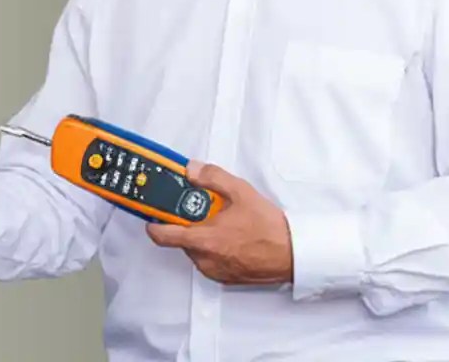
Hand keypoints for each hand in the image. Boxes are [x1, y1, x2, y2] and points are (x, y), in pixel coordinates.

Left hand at [146, 162, 292, 284]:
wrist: (294, 254)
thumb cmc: (269, 228)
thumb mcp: (241, 191)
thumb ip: (212, 177)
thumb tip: (191, 170)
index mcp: (203, 240)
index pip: (162, 236)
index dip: (154, 224)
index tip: (155, 213)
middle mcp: (205, 260)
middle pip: (181, 240)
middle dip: (189, 225)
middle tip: (206, 212)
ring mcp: (215, 271)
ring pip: (196, 251)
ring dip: (203, 238)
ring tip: (225, 225)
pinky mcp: (225, 279)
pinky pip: (209, 261)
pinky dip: (215, 250)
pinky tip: (233, 239)